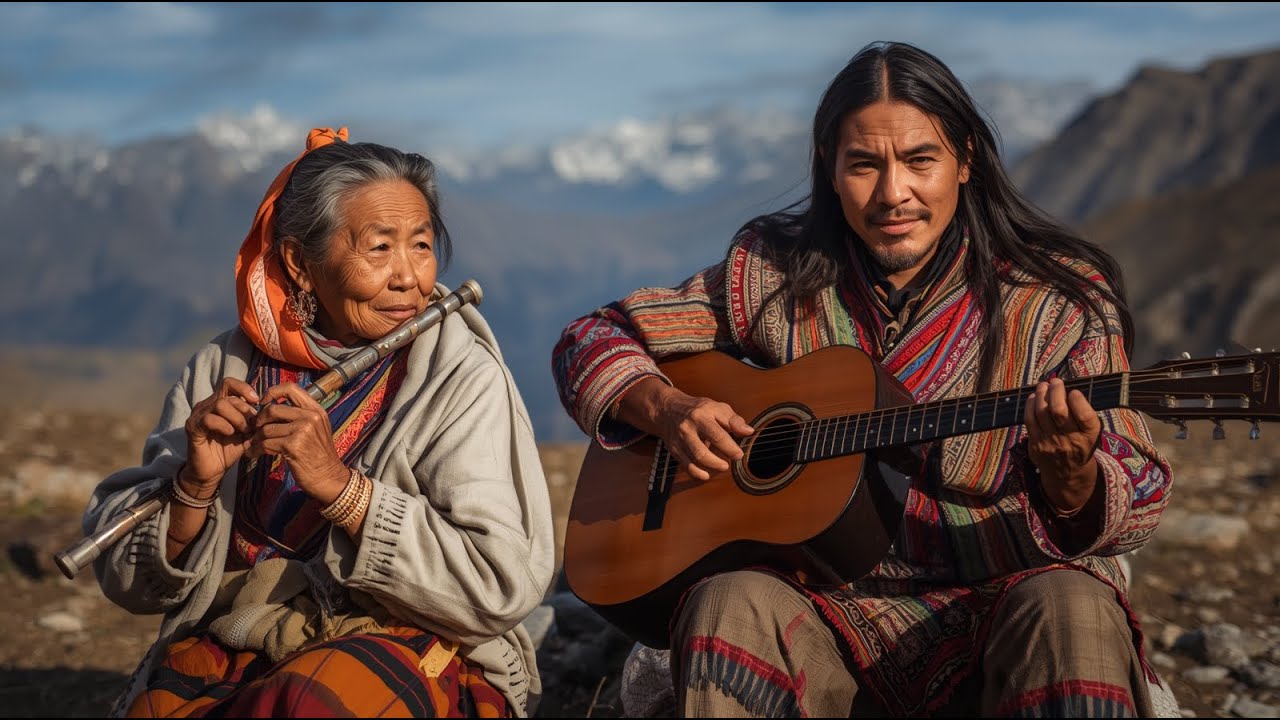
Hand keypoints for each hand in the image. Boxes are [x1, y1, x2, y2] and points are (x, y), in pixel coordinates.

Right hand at [184, 377, 259, 489]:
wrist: (212, 471)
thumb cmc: (228, 450)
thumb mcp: (245, 433)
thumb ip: (252, 419)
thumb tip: (265, 409)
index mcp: (218, 402)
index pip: (229, 383)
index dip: (244, 388)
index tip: (256, 400)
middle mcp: (206, 405)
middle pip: (228, 395)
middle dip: (244, 410)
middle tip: (251, 426)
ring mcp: (197, 415)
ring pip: (219, 404)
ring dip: (236, 418)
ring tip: (242, 431)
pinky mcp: (192, 427)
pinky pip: (209, 419)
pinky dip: (224, 425)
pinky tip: (230, 433)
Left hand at [249, 383, 349, 504]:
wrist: (329, 478)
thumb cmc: (319, 455)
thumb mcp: (316, 429)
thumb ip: (300, 416)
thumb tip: (272, 408)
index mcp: (316, 410)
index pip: (290, 388)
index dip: (272, 392)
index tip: (263, 403)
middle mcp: (311, 417)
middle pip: (273, 409)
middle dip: (259, 420)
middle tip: (255, 430)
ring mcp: (303, 431)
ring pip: (266, 429)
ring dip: (256, 438)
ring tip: (253, 445)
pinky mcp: (293, 445)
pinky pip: (266, 443)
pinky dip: (256, 450)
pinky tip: (254, 454)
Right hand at [617, 378, 753, 480]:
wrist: (668, 409)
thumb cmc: (698, 409)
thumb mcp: (717, 408)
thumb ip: (734, 420)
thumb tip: (749, 431)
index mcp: (701, 415)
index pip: (717, 435)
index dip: (730, 448)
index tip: (739, 455)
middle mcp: (688, 427)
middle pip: (701, 451)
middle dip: (717, 462)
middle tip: (729, 464)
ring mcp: (679, 439)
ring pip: (694, 459)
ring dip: (710, 467)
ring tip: (722, 466)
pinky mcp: (674, 448)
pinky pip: (686, 465)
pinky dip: (697, 473)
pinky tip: (706, 475)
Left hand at [1024, 377, 1101, 512]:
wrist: (1068, 475)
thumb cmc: (1080, 445)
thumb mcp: (1091, 433)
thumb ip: (1083, 414)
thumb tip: (1067, 388)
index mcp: (1089, 436)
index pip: (1085, 416)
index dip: (1078, 400)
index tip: (1074, 391)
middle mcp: (1070, 440)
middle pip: (1059, 411)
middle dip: (1056, 391)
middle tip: (1055, 381)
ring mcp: (1051, 443)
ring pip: (1041, 412)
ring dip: (1041, 394)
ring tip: (1044, 385)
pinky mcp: (1035, 445)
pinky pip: (1029, 420)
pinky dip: (1030, 405)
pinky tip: (1034, 397)